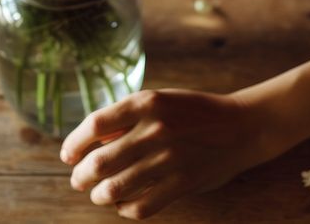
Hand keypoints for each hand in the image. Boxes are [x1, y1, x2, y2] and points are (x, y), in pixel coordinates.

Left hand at [60, 89, 268, 219]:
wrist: (242, 126)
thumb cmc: (194, 112)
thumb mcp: (160, 100)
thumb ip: (126, 118)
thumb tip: (89, 141)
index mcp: (147, 102)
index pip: (94, 125)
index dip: (74, 143)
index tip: (68, 155)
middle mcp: (155, 129)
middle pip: (99, 162)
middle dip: (80, 177)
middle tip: (78, 180)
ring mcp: (169, 159)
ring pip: (114, 188)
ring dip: (99, 195)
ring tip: (98, 194)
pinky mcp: (182, 184)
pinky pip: (140, 207)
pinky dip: (124, 209)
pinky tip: (124, 204)